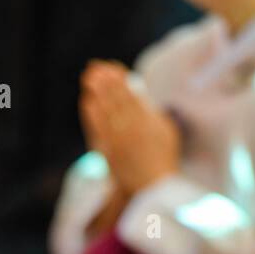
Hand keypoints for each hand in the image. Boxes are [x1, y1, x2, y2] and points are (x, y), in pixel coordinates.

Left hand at [79, 60, 179, 194]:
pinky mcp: (108, 150)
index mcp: (148, 120)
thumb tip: (142, 96)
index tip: (111, 67)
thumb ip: (155, 113)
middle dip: (104, 80)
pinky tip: (87, 101)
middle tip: (95, 66)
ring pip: (104, 110)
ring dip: (95, 91)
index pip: (130, 93)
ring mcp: (118, 139)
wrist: (154, 187)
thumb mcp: (168, 131)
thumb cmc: (164, 158)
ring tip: (88, 77)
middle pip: (115, 98)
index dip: (119, 78)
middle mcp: (132, 128)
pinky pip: (97, 127)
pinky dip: (91, 112)